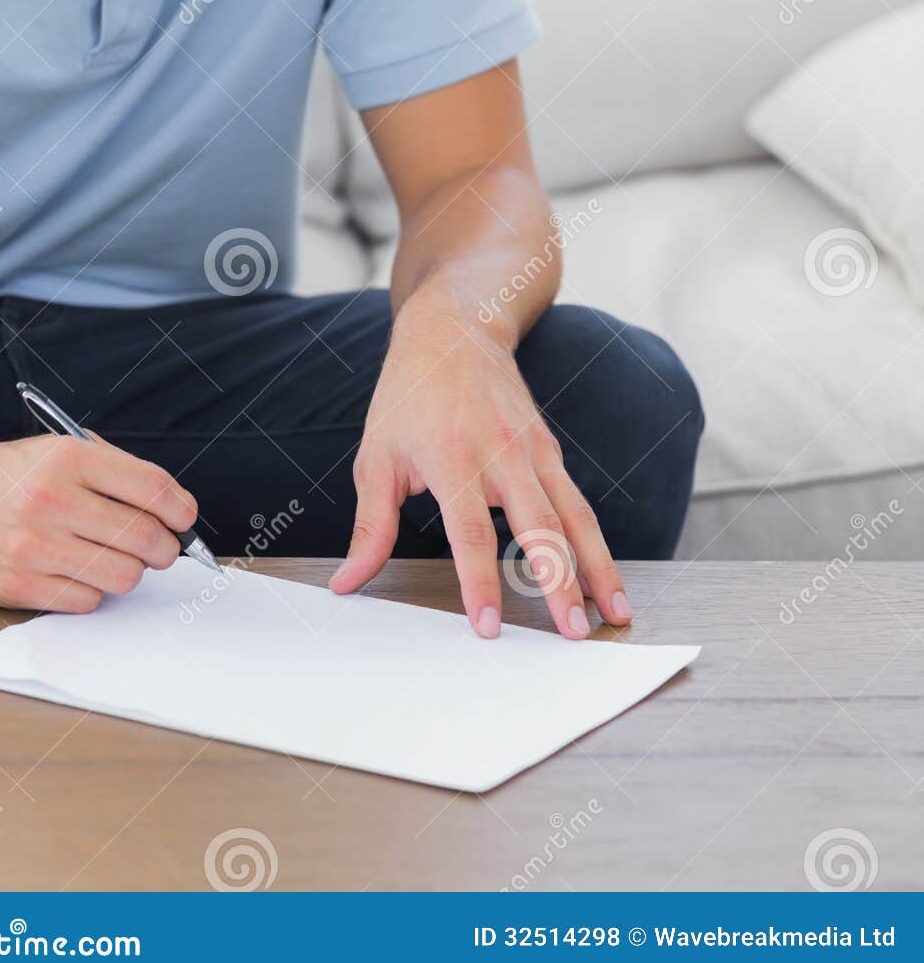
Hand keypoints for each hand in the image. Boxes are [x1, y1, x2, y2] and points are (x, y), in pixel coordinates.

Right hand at [0, 430, 197, 612]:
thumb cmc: (2, 477)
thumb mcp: (54, 449)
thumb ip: (111, 470)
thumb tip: (169, 505)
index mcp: (68, 458)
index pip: (153, 488)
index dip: (181, 509)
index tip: (185, 518)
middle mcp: (53, 500)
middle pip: (145, 537)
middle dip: (165, 548)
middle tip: (160, 548)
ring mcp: (36, 546)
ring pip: (123, 575)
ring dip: (129, 571)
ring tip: (115, 560)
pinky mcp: (20, 585)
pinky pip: (87, 600)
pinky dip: (92, 592)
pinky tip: (78, 574)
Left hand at [328, 310, 632, 639]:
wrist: (454, 328)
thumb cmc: (409, 394)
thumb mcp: (376, 455)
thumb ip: (370, 526)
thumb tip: (346, 583)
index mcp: (452, 457)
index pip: (470, 533)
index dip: (479, 583)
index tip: (488, 627)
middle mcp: (501, 454)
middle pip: (540, 527)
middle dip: (561, 584)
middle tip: (574, 634)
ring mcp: (533, 450)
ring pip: (575, 517)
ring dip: (598, 568)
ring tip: (615, 615)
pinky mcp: (551, 450)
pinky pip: (578, 503)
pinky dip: (595, 542)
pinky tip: (606, 579)